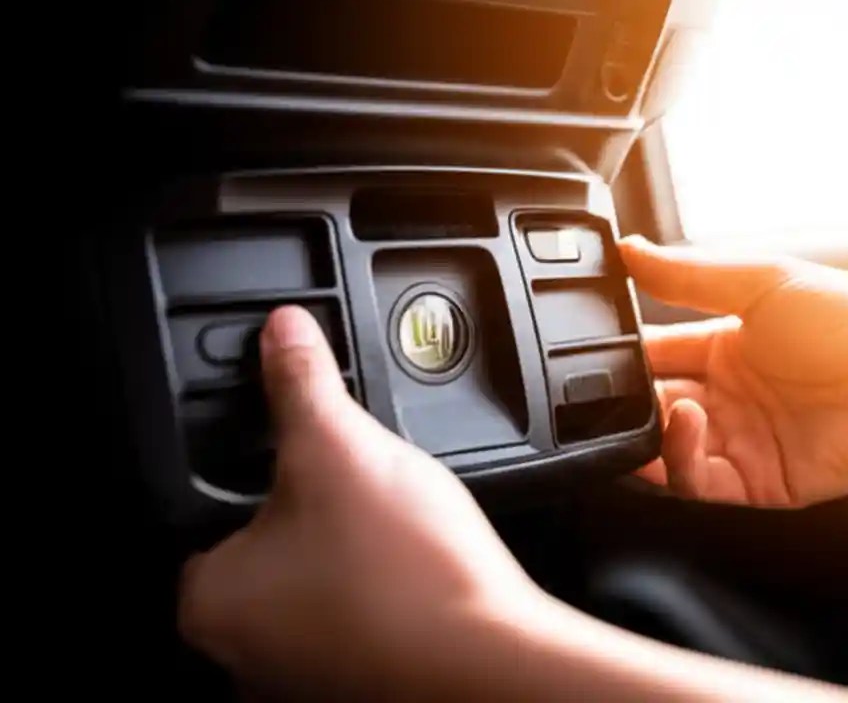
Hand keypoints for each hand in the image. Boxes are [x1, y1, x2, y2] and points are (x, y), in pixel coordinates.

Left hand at [178, 307, 544, 699]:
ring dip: (346, 563)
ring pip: (312, 597)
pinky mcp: (360, 688)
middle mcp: (243, 657)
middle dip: (308, 522)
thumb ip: (300, 384)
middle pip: (262, 559)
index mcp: (211, 601)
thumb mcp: (341, 447)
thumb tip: (282, 333)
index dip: (253, 477)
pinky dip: (381, 600)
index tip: (298, 461)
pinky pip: (357, 628)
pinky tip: (416, 578)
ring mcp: (304, 681)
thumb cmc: (405, 575)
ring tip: (393, 537)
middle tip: (356, 495)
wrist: (491, 658)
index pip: (202, 520)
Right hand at [620, 237, 847, 506]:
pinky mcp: (759, 482)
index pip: (658, 352)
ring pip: (667, 450)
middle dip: (627, 400)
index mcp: (730, 343)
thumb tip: (629, 248)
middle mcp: (733, 395)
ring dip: (648, 432)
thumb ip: (686, 274)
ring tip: (657, 407)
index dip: (624, 353)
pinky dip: (677, 462)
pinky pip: (697, 481)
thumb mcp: (761, 280)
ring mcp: (745, 441)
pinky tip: (684, 427)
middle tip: (606, 389)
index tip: (592, 349)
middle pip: (656, 405)